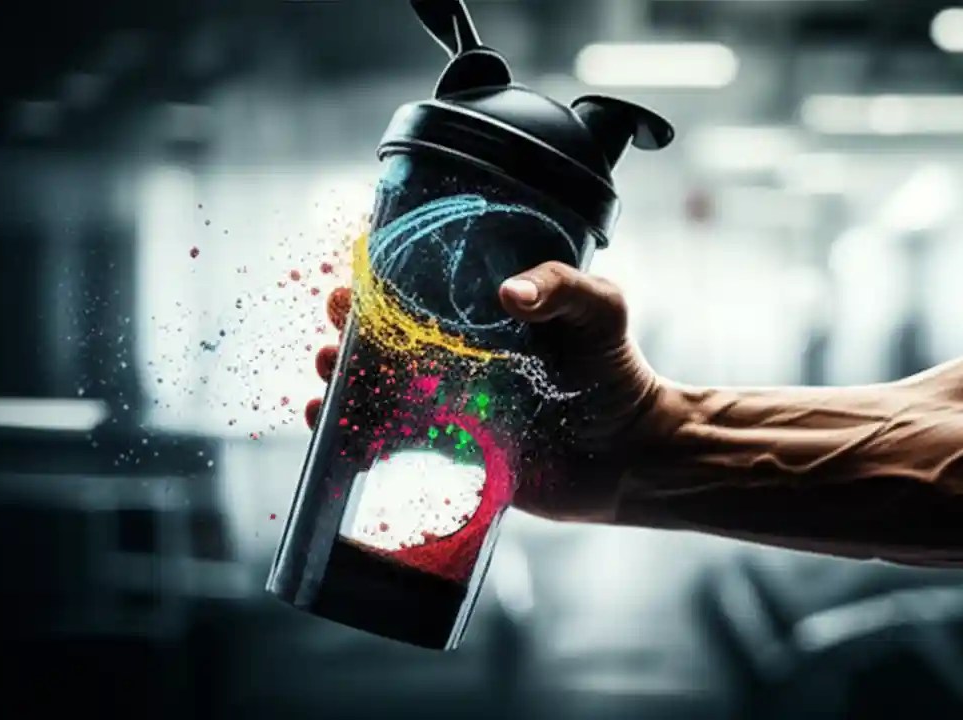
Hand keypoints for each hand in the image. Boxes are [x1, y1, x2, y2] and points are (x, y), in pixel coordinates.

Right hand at [305, 263, 668, 521]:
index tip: (355, 269)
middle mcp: (463, 357)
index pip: (424, 287)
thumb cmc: (619, 374)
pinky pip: (395, 440)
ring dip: (342, 377)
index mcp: (488, 317)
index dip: (382, 277)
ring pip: (381, 386)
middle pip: (388, 334)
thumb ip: (564, 289)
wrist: (634, 455)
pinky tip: (334, 428)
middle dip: (349, 325)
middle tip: (336, 319)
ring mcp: (454, 403)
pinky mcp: (454, 451)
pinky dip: (357, 435)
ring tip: (328, 370)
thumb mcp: (602, 312)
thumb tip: (509, 294)